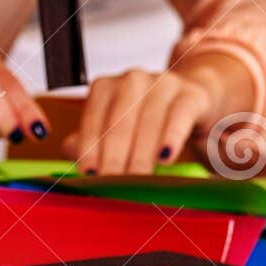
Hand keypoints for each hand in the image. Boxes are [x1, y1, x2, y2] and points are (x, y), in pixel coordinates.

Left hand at [63, 68, 215, 175]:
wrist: (191, 99)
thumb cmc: (144, 120)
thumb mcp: (115, 128)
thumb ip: (90, 142)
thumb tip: (74, 155)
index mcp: (105, 88)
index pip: (93, 120)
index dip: (90, 148)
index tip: (89, 173)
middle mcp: (131, 81)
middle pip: (119, 123)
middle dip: (114, 157)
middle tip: (113, 184)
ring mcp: (162, 84)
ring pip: (148, 122)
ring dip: (141, 155)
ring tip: (138, 180)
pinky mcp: (190, 95)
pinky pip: (179, 116)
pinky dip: (171, 138)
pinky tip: (165, 157)